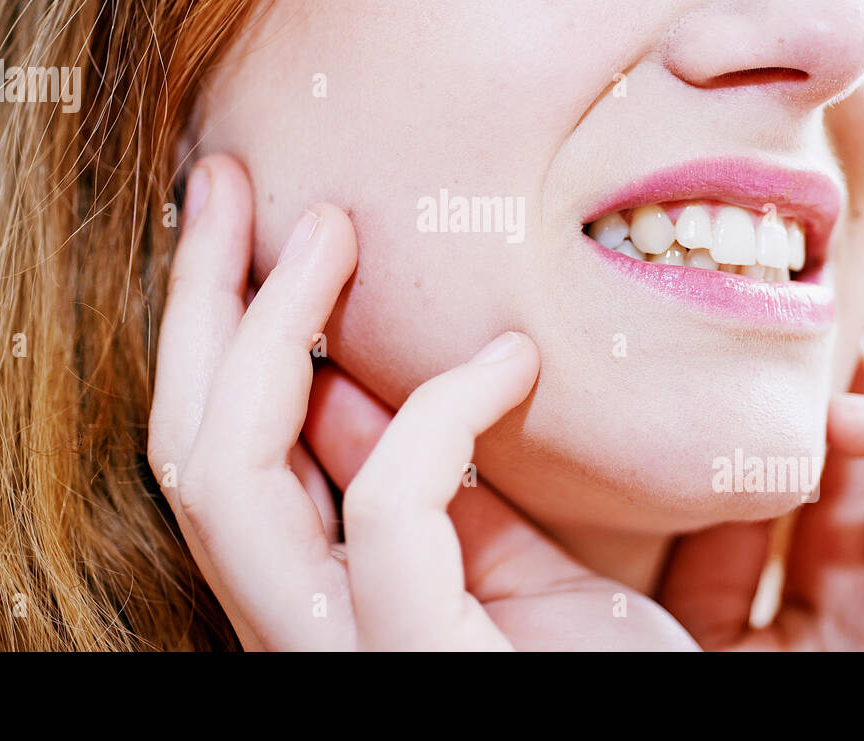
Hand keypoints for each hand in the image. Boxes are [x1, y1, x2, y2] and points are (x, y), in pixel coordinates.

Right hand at [147, 155, 694, 649]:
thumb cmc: (597, 674)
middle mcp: (304, 630)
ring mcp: (347, 653)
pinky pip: (390, 503)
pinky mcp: (415, 658)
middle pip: (190, 453)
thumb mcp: (501, 568)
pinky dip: (443, 407)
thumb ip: (426, 486)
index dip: (212, 333)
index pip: (217, 458)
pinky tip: (517, 358)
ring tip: (332, 227)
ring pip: (226, 474)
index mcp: (321, 599)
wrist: (674, 739)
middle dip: (197, 303)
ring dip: (270, 323)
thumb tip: (345, 383)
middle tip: (225, 178)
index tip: (241, 223)